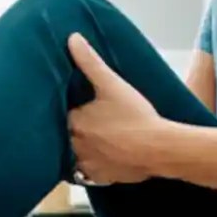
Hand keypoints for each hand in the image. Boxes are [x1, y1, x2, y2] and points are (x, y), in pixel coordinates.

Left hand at [66, 33, 164, 185]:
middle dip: (68, 129)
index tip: (72, 104)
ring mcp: (86, 164)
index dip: (66, 109)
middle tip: (80, 122)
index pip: (58, 114)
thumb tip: (73, 39)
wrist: (159, 148)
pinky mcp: (100, 178)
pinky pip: (85, 174)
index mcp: (74, 122)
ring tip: (86, 140)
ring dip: (75, 149)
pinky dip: (88, 166)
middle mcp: (75, 145)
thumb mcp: (112, 83)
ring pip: (71, 156)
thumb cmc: (136, 115)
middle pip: (62, 136)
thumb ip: (90, 61)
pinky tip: (97, 157)